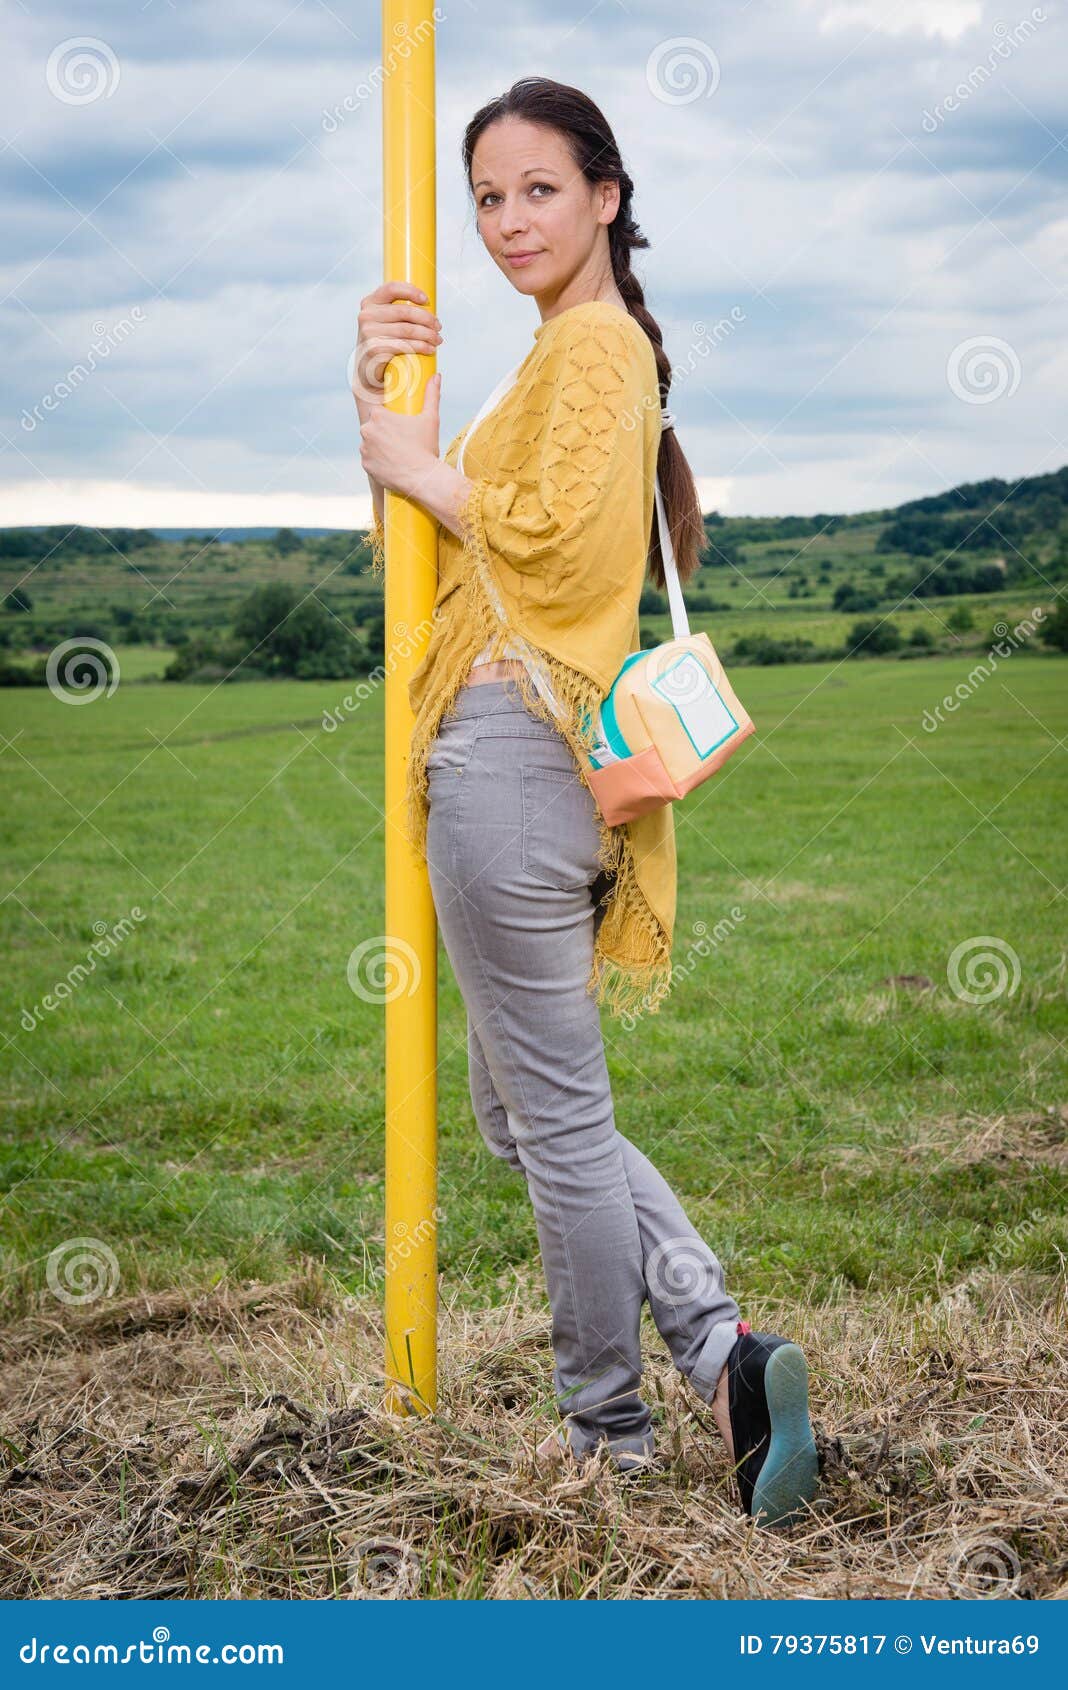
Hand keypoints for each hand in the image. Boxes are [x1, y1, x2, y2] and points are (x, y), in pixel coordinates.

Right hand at [351, 279, 441, 419]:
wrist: (367, 371)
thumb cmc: (383, 343)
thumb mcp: (385, 321)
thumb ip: (398, 310)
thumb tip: (427, 304)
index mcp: (370, 302)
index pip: (392, 288)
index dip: (412, 291)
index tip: (427, 300)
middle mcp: (367, 315)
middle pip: (405, 311)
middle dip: (427, 319)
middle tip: (438, 327)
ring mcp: (369, 332)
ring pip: (407, 329)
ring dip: (428, 335)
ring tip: (437, 340)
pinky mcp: (375, 349)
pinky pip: (404, 345)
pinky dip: (421, 347)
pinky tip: (430, 349)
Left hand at [358, 370, 441, 499]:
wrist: (421, 478)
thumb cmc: (426, 447)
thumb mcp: (431, 419)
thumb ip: (432, 395)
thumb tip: (437, 376)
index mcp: (379, 415)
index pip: (379, 411)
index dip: (388, 417)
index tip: (397, 423)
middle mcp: (367, 430)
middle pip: (373, 427)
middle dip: (383, 432)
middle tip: (400, 439)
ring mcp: (364, 449)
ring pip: (370, 443)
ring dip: (378, 446)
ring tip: (396, 452)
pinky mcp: (365, 465)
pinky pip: (369, 460)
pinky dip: (377, 461)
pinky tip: (390, 463)